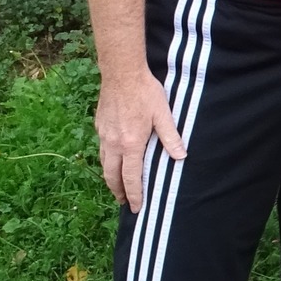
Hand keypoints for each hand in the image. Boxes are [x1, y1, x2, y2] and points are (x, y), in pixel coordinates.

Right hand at [95, 67, 184, 212]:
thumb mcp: (163, 114)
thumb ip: (171, 137)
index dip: (134, 194)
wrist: (121, 74)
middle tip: (123, 202)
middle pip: (112, 175)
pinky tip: (113, 161)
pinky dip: (107, 162)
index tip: (135, 207)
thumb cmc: (145, 92)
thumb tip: (181, 156)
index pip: (131, 177)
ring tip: (117, 186)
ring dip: (110, 178)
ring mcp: (104, 135)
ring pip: (104, 164)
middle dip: (118, 191)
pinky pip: (102, 150)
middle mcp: (114, 143)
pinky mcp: (100, 126)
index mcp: (131, 144)